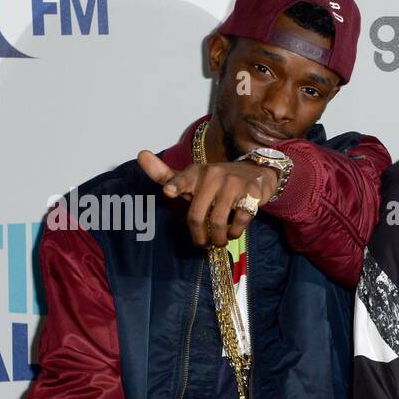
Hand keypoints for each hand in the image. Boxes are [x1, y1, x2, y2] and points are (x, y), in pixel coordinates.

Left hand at [138, 149, 278, 247]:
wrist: (256, 173)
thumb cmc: (217, 181)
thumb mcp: (192, 178)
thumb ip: (165, 175)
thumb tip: (141, 154)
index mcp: (196, 172)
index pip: (182, 178)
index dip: (175, 185)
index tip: (168, 192)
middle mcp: (214, 174)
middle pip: (197, 214)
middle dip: (198, 235)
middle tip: (202, 243)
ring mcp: (233, 183)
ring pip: (218, 220)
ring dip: (217, 238)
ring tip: (218, 241)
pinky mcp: (251, 193)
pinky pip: (239, 220)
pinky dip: (235, 232)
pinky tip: (233, 232)